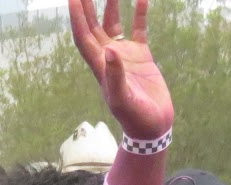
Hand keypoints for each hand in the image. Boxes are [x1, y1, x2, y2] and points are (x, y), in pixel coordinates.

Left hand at [68, 0, 172, 141]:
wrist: (154, 127)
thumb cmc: (136, 118)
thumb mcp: (124, 100)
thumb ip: (116, 76)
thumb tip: (109, 50)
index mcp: (100, 66)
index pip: (82, 36)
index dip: (76, 17)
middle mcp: (108, 57)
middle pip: (92, 25)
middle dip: (87, 5)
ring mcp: (125, 55)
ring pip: (113, 22)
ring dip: (110, 3)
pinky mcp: (141, 56)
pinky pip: (138, 29)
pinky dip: (139, 13)